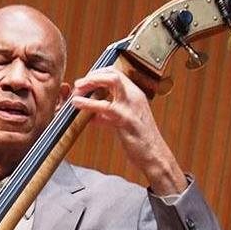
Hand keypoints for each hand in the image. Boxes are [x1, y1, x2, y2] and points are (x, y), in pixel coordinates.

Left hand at [71, 66, 186, 195]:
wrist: (154, 156)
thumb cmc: (139, 141)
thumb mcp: (124, 122)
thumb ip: (110, 115)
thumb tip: (92, 114)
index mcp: (135, 95)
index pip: (116, 73)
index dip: (97, 74)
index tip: (84, 82)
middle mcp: (135, 96)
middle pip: (113, 74)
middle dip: (92, 75)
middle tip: (78, 84)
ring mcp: (131, 107)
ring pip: (112, 82)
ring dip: (91, 83)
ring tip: (76, 91)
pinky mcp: (126, 120)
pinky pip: (105, 107)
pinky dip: (89, 104)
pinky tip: (78, 105)